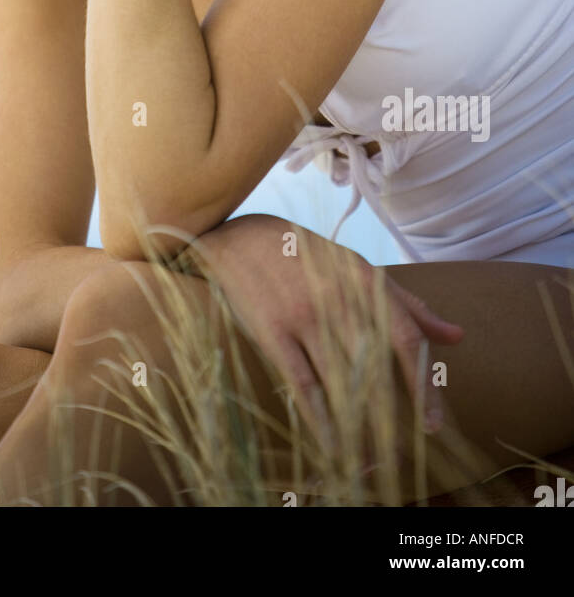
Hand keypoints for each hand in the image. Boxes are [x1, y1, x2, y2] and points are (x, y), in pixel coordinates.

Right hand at [177, 214, 464, 445]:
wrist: (240, 237)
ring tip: (374, 460)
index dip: (422, 384)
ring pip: (341, 380)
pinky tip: (334, 445)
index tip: (433, 423)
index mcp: (365, 281)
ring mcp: (304, 317)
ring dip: (359, 425)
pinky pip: (303, 384)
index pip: (405, 337)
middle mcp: (339, 299)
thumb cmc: (307, 257)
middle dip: (394, 414)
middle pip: (376, 366)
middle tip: (404, 453)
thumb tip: (456, 336)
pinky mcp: (273, 332)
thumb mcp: (358, 269)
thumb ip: (407, 305)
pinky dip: (320, 419)